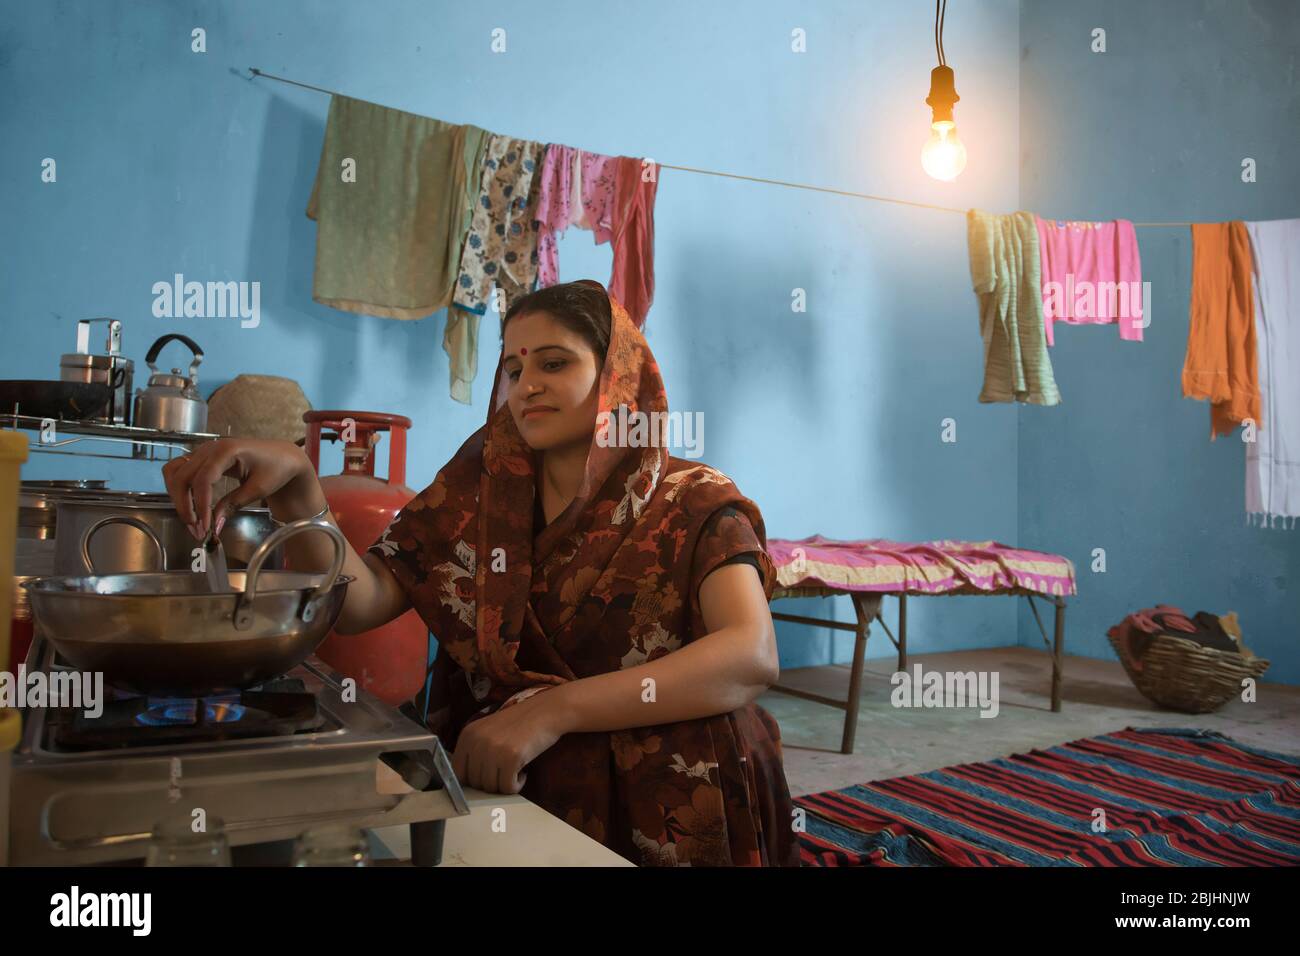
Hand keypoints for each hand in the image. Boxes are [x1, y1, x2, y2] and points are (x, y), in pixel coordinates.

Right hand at [162, 437, 315, 539]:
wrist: (283, 457)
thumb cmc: (276, 468)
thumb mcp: (259, 488)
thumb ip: (233, 504)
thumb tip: (214, 526)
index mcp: (226, 450)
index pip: (202, 480)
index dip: (200, 505)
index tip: (204, 526)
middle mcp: (210, 447)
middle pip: (182, 477)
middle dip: (185, 505)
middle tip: (197, 529)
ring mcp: (204, 451)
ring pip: (175, 473)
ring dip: (178, 498)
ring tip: (192, 521)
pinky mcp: (202, 458)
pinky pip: (180, 470)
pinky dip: (179, 489)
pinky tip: (189, 506)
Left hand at [451, 686, 570, 794]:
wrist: (546, 711)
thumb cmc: (520, 724)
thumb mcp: (488, 732)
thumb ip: (475, 752)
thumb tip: (467, 783)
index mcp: (467, 735)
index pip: (458, 773)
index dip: (473, 781)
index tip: (488, 777)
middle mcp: (476, 742)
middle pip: (475, 784)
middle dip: (492, 782)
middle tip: (507, 771)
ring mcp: (493, 750)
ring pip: (491, 788)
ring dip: (505, 784)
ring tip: (516, 769)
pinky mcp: (511, 758)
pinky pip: (508, 788)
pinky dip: (517, 785)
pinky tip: (524, 772)